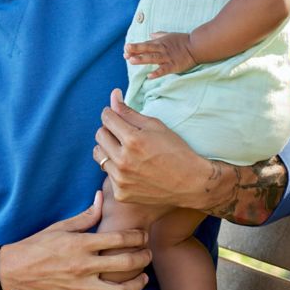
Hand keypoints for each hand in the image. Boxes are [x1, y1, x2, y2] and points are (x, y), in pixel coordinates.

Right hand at [0, 191, 152, 289]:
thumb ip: (85, 216)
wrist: (12, 272)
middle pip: (125, 263)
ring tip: (143, 279)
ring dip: (137, 285)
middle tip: (148, 255)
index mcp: (81, 243)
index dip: (138, 237)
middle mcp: (83, 265)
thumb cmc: (36, 246)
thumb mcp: (60, 227)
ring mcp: (79, 287)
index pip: (119, 238)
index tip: (143, 237)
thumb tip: (101, 198)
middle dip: (143, 258)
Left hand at [95, 90, 213, 209]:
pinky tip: (131, 169)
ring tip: (124, 150)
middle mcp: (123, 160)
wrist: (190, 183)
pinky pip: (108, 174)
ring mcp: (120, 179)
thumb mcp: (155, 126)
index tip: (114, 115)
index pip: (106, 118)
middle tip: (121, 132)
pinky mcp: (121, 193)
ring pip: (99, 155)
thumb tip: (113, 96)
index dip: (110, 113)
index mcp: (133, 140)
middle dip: (108, 129)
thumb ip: (129, 112)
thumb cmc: (176, 151)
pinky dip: (116, 169)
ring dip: (108, 149)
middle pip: (99, 135)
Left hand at [124, 32, 196, 78]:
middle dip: (136, 51)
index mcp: (160, 43)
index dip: (135, 47)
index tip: (125, 49)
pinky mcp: (173, 66)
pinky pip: (164, 70)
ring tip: (132, 61)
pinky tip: (149, 76)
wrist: (197, 46)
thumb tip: (150, 34)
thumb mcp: (169, 35)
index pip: (145, 45)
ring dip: (142, 60)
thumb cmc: (183, 40)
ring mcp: (167, 58)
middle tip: (125, 53)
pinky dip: (157, 73)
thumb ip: (159, 35)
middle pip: (147, 50)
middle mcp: (162, 50)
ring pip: (153, 58)